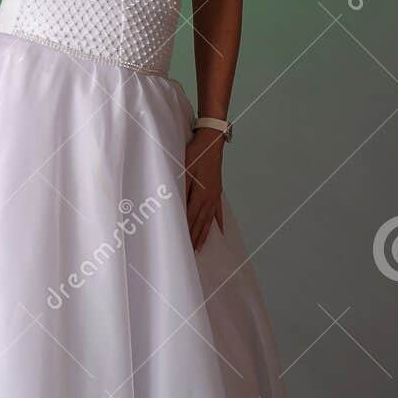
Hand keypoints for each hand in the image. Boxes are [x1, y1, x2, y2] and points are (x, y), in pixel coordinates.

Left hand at [185, 127, 224, 252]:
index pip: (191, 220)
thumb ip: (181, 190)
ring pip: (209, 221)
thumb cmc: (195, 154)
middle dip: (195, 240)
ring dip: (204, 235)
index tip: (182, 248)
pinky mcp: (218, 192)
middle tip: (190, 255)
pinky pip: (218, 212)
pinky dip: (218, 223)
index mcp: (201, 195)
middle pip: (200, 224)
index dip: (187, 234)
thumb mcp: (183, 170)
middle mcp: (210, 199)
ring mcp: (215, 196)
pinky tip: (220, 232)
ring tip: (201, 248)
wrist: (211, 142)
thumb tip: (177, 208)